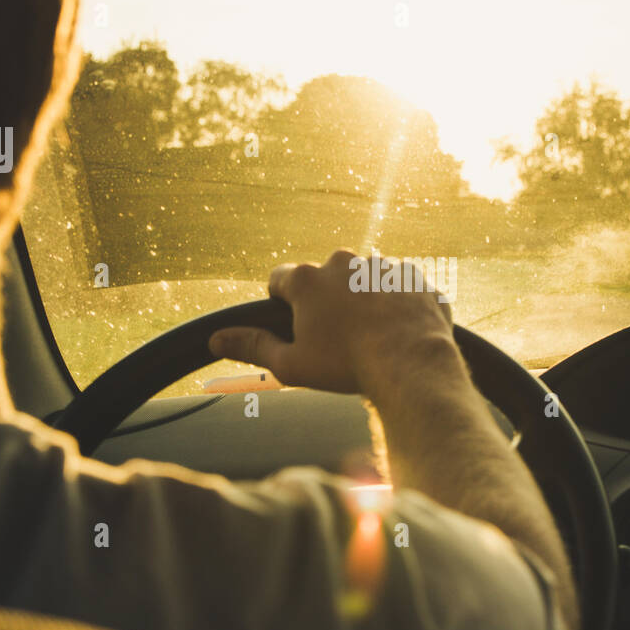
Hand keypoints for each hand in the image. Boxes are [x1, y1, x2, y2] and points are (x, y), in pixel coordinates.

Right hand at [208, 250, 456, 395]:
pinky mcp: (413, 276)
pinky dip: (396, 305)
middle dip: (326, 301)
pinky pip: (398, 288)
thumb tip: (215, 339)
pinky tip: (398, 332)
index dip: (282, 303)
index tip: (294, 324)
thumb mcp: (290, 364)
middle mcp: (344, 262)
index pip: (279, 279)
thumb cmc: (347, 366)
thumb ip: (252, 346)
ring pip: (362, 280)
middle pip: (324, 278)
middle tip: (336, 337)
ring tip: (371, 337)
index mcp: (308, 279)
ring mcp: (382, 265)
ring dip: (362, 300)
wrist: (411, 364)